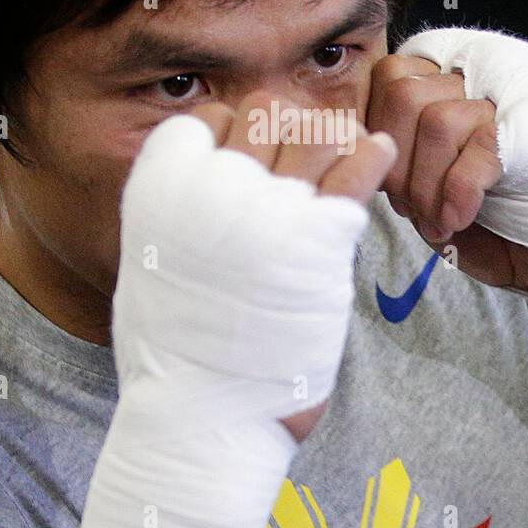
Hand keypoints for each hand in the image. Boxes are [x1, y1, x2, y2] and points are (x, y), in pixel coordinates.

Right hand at [116, 92, 396, 444]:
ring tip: (342, 162)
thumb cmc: (176, 350)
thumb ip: (177, 212)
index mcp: (162, 187)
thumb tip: (201, 180)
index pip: (210, 118)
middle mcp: (213, 186)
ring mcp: (267, 209)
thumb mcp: (151, 262)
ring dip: (332, 140)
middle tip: (302, 161)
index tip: (249, 164)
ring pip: (314, 130)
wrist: (201, 416)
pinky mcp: (318, 242)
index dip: (234, 136)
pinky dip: (371, 157)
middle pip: (266, 110)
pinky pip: (355, 172)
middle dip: (288, 129)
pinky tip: (377, 156)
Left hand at [367, 48, 527, 309]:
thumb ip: (402, 153)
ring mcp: (523, 95)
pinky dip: (456, 194)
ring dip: (424, 185)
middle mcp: (492, 72)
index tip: (390, 186)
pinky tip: (458, 222)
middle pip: (404, 91)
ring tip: (439, 222)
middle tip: (412, 209)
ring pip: (436, 119)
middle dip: (396, 162)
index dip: (378, 136)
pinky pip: (478, 149)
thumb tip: (355, 144)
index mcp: (462, 76)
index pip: (390, 76)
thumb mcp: (435, 183)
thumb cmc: (501, 223)